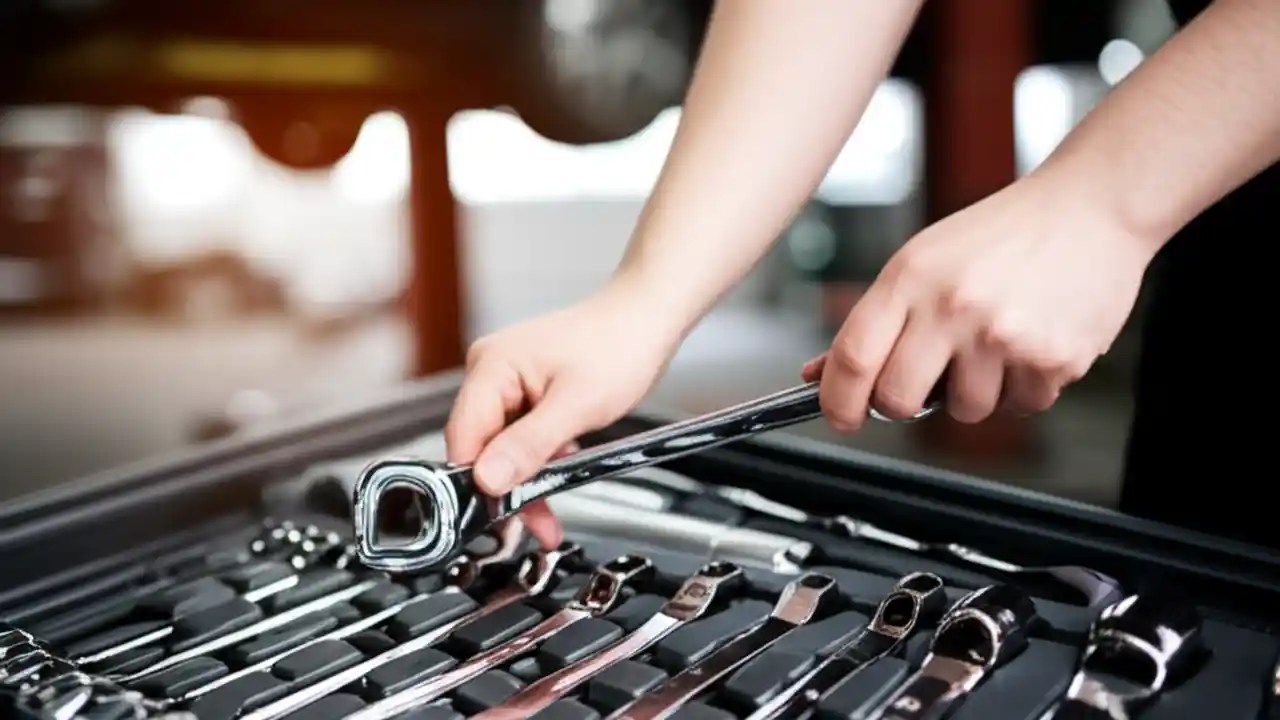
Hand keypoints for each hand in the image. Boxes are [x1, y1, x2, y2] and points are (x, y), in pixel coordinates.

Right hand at [445, 281, 682, 546]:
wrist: (647, 318)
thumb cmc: (619, 345)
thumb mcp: (576, 406)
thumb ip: (529, 445)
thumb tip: (487, 480)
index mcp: (492, 367)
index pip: (464, 437)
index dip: (477, 481)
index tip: (499, 516)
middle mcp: (490, 370)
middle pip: (481, 446)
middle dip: (508, 488)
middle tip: (536, 523)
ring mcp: (507, 380)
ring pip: (502, 446)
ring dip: (526, 479)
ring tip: (549, 515)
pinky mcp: (525, 390)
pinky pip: (519, 435)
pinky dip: (538, 460)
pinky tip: (557, 475)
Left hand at [802, 174, 1156, 428]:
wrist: (1091, 207)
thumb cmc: (1001, 235)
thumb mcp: (923, 263)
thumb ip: (874, 322)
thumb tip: (817, 374)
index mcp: (911, 278)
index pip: (853, 357)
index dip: (837, 400)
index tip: (841, 415)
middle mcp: (954, 307)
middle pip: (898, 401)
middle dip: (903, 404)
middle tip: (923, 381)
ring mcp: (1004, 335)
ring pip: (965, 411)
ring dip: (975, 391)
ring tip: (994, 343)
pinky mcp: (1053, 359)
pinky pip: (1021, 405)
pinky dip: (1024, 385)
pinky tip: (1032, 340)